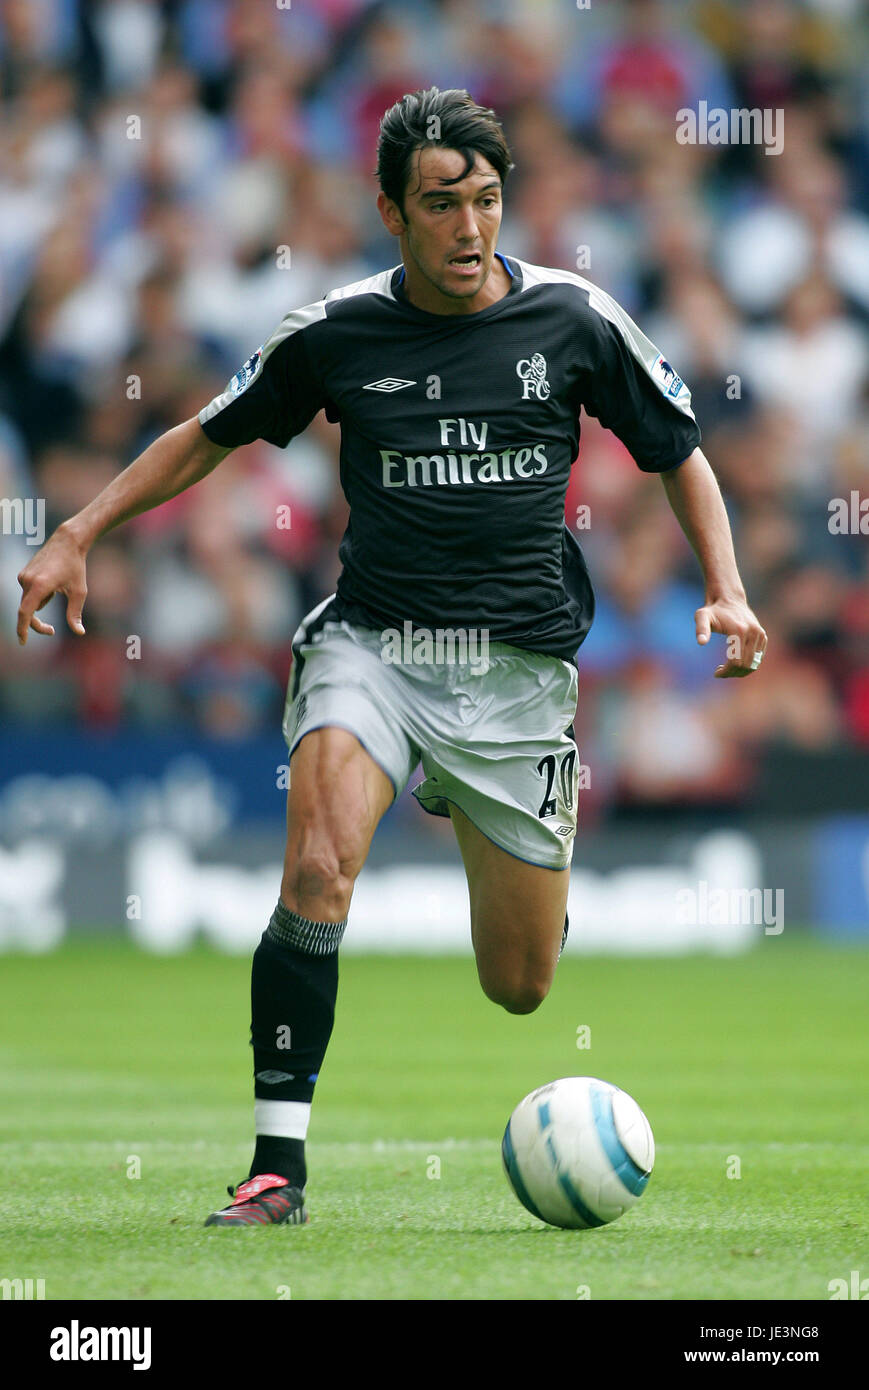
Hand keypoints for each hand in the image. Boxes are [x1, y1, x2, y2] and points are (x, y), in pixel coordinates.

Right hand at [16, 523, 87, 645]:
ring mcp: (23, 576)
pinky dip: (40, 595)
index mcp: (40, 585)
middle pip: (27, 611)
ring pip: (29, 602)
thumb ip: (75, 613)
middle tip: (52, 631)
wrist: (67, 542)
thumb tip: (79, 632)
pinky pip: (29, 593)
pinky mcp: (23, 574)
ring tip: (59, 588)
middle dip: (37, 623)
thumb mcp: (79, 592)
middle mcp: (28, 580)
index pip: (25, 612)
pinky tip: (52, 582)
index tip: (23, 641)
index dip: (23, 629)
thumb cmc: (76, 567)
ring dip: (42, 603)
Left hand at [695, 596, 766, 677]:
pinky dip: (748, 665)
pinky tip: (734, 663)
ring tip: (726, 669)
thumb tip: (701, 642)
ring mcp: (760, 635)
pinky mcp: (763, 636)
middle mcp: (753, 633)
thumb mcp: (702, 617)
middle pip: (746, 664)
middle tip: (719, 673)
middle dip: (732, 673)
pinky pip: (758, 658)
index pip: (736, 661)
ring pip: (754, 664)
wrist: (729, 599)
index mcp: (740, 631)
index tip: (716, 673)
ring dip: (740, 671)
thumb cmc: (713, 610)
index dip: (726, 671)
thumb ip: (701, 629)